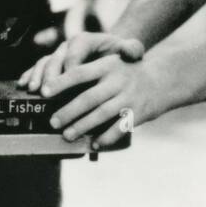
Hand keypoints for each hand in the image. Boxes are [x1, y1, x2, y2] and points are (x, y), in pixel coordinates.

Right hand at [18, 30, 144, 94]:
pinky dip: (30, 74)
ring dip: (37, 76)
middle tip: (46, 92)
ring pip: (44, 63)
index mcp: (84, 40)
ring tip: (33, 90)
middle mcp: (68, 45)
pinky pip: (38, 67)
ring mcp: (58, 55)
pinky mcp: (53, 64)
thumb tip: (132, 51)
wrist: (110, 56)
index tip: (69, 82)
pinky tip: (23, 85)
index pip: (74, 53)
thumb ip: (132, 49)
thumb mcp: (129, 50)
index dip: (70, 68)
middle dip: (50, 76)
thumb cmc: (119, 55)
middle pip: (55, 59)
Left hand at [41, 50, 165, 147]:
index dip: (60, 82)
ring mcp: (129, 97)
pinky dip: (106, 137)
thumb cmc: (126, 72)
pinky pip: (120, 127)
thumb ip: (87, 71)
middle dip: (68, 111)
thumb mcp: (109, 62)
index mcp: (107, 65)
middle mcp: (118, 80)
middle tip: (52, 121)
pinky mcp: (139, 114)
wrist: (162, 80)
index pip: (79, 73)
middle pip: (88, 97)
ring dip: (83, 126)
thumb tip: (55, 83)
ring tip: (67, 135)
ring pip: (102, 114)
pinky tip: (94, 144)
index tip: (43, 92)